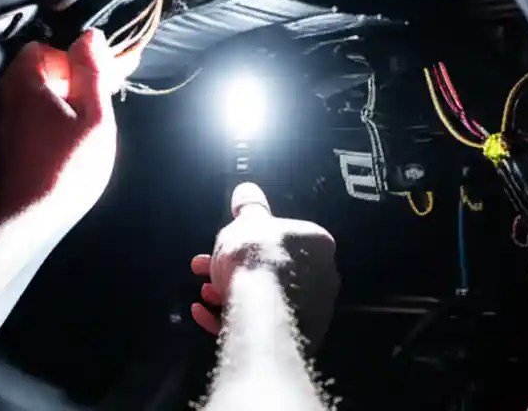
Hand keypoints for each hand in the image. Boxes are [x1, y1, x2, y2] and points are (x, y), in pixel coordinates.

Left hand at [0, 29, 130, 227]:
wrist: (18, 228)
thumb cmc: (63, 172)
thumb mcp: (94, 118)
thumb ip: (93, 72)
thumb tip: (91, 36)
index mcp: (21, 80)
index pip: (44, 50)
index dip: (73, 64)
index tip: (96, 87)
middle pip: (34, 76)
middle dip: (64, 88)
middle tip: (91, 116)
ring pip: (26, 103)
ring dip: (51, 112)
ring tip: (74, 142)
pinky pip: (17, 126)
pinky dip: (36, 132)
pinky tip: (53, 157)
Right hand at [190, 183, 339, 351]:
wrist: (264, 311)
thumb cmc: (257, 256)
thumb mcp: (247, 221)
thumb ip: (248, 206)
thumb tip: (247, 189)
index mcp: (317, 244)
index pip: (285, 235)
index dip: (248, 238)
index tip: (225, 242)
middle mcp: (323, 276)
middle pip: (271, 268)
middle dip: (235, 267)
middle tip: (207, 267)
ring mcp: (312, 310)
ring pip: (265, 297)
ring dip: (231, 292)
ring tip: (204, 293)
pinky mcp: (296, 337)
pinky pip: (262, 323)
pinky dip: (233, 317)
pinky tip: (204, 313)